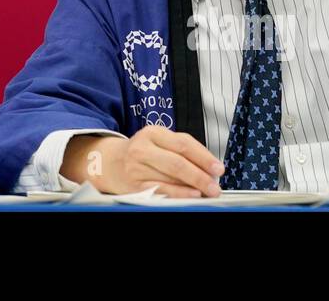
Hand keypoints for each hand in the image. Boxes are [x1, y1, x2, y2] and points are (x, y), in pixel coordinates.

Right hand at [64, 126, 223, 196]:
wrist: (110, 162)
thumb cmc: (143, 152)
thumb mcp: (159, 141)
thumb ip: (182, 149)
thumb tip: (209, 167)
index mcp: (153, 133)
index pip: (183, 144)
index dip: (204, 157)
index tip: (218, 168)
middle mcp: (142, 148)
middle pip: (177, 162)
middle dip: (200, 176)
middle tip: (215, 186)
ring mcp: (136, 168)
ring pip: (170, 178)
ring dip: (193, 187)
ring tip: (207, 191)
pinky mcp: (134, 185)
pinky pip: (161, 191)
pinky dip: (179, 194)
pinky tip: (191, 195)